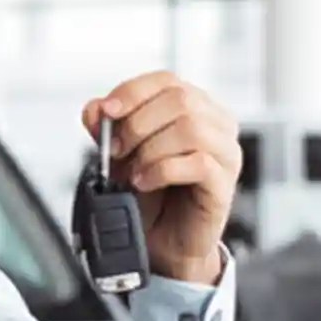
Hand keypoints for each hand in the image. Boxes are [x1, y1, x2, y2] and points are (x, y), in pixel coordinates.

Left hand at [81, 71, 240, 284]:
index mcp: (192, 108)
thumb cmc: (147, 193)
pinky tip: (144, 182)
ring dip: (150, 149)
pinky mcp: (225, 184)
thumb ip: (106, 128)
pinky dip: (162, 170)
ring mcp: (225, 153)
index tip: (106, 112)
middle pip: (180, 100)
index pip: (167, 80)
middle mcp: (215, 124)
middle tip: (117, 151)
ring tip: (133, 170)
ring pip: (191, 128)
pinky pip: (199, 163)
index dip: (133, 92)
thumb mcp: (118, 155)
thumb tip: (94, 109)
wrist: (159, 239)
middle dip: (138, 124)